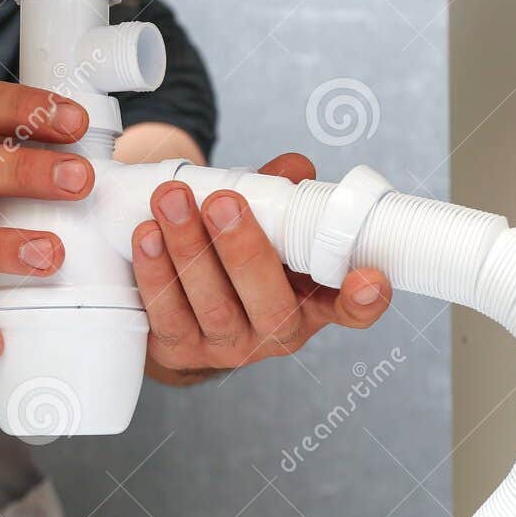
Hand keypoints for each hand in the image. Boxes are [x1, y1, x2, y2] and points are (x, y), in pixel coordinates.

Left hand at [131, 154, 392, 383]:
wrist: (183, 296)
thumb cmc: (236, 251)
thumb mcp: (266, 221)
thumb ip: (281, 192)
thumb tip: (293, 168)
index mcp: (312, 301)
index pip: (349, 309)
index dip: (364, 299)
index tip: (369, 278)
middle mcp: (276, 330)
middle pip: (270, 305)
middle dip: (244, 250)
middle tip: (224, 202)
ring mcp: (227, 345)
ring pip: (213, 306)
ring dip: (189, 249)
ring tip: (172, 201)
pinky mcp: (178, 348)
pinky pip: (166, 314)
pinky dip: (155, 272)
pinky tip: (146, 236)